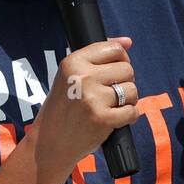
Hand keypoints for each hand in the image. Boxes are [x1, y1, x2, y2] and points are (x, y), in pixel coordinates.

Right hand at [30, 37, 140, 177]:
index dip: (120, 60)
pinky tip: (115, 119)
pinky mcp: (103, 119)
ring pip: (132, 90)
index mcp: (73, 62)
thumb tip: (128, 41)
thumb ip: (99, 56)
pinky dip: (129, 117)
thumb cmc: (63, 107)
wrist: (50, 142)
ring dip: (128, 100)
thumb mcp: (71, 76)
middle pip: (127, 69)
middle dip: (124, 82)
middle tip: (110, 94)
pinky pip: (133, 111)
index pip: (114, 49)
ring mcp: (93, 98)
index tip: (113, 72)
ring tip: (111, 107)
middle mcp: (82, 77)